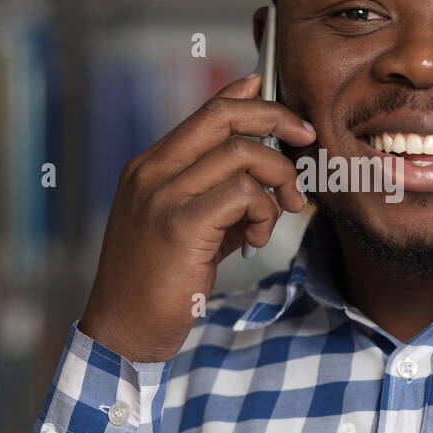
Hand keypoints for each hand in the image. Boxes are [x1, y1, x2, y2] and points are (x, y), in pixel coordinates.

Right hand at [78, 74, 315, 362]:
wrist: (124, 330)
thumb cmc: (158, 283)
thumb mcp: (189, 225)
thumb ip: (221, 193)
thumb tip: (269, 171)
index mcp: (150, 166)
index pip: (206, 112)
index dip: (252, 101)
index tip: (287, 114)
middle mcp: (151, 172)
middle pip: (224, 118)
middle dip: (277, 119)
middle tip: (308, 140)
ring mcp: (162, 196)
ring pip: (241, 154)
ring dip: (277, 179)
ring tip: (277, 214)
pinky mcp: (180, 224)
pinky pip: (242, 194)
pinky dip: (264, 211)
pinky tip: (258, 236)